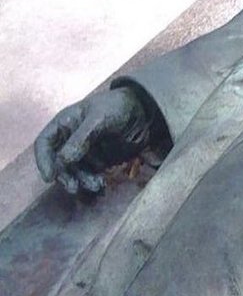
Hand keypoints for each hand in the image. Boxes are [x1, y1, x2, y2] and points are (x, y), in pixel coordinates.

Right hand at [34, 86, 155, 194]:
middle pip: (59, 162)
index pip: (45, 144)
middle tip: (74, 188)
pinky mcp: (99, 160)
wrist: (145, 111)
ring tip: (97, 186)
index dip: (44, 161)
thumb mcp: (99, 119)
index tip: (49, 177)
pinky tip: (102, 187)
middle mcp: (71, 139)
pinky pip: (91, 174)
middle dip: (66, 176)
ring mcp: (85, 151)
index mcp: (65, 124)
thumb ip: (81, 139)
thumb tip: (63, 161)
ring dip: (83, 180)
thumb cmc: (118, 107)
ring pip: (76, 171)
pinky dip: (94, 182)